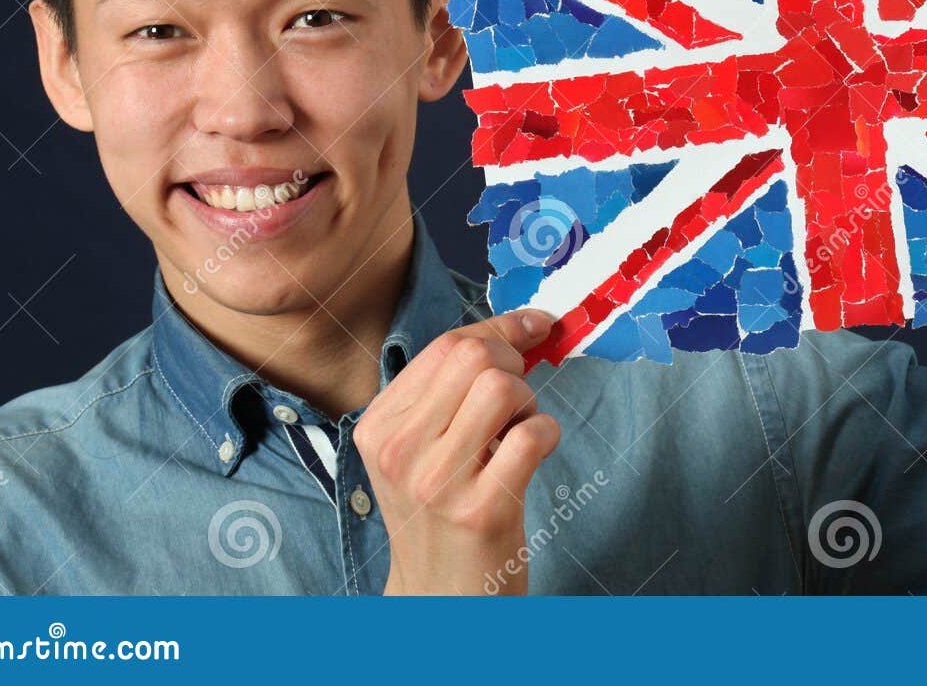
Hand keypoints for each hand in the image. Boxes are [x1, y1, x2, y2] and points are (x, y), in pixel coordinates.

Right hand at [353, 309, 559, 594]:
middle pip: (474, 356)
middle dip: (513, 363)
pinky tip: (532, 457)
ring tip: (515, 435)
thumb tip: (523, 324)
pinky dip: (547, 434)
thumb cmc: (443, 514)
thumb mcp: (421, 449)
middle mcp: (399, 451)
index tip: (533, 326)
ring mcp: (438, 482)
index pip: (446, 345)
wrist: (442, 600)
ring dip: (528, 403)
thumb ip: (452, 390)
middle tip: (516, 400)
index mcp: (378, 427)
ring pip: (503, 388)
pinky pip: (534, 434)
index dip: (500, 329)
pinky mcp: (481, 511)